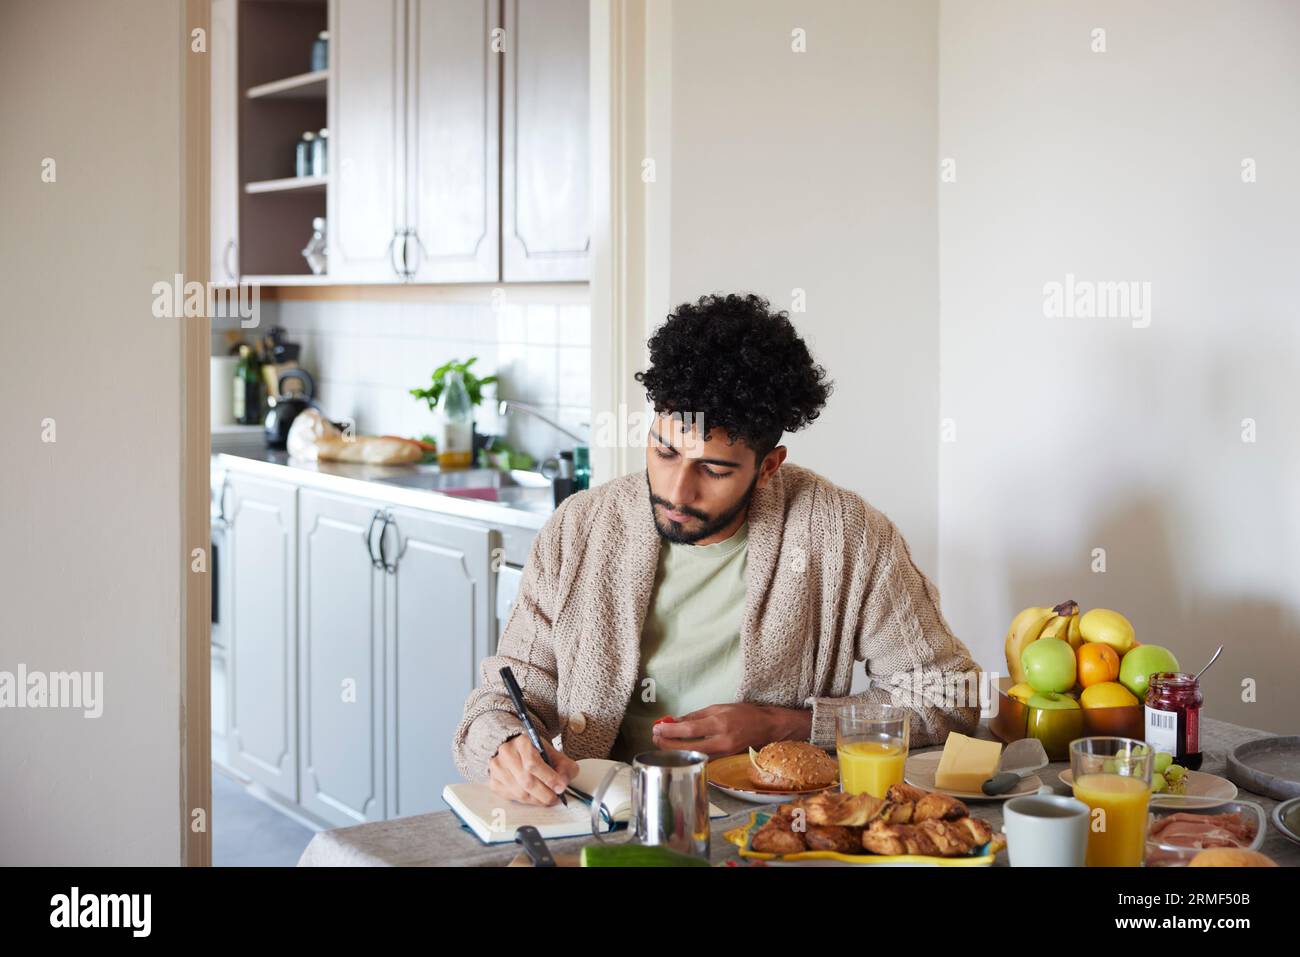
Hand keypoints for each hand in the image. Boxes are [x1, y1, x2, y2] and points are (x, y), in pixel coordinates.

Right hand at [487, 734, 579, 805]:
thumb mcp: (552, 752)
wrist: (512, 748)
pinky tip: (533, 796)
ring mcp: (497, 768)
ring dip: (537, 799)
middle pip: (526, 781)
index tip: (561, 788)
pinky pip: (512, 798)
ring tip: (546, 798)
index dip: (549, 778)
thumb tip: (563, 783)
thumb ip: (563, 765)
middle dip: (545, 794)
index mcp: (522, 742)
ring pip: (519, 793)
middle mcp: (506, 753)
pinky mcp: (494, 782)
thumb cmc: (534, 751)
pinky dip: (526, 800)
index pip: (533, 764)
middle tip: (556, 798)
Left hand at [651, 703, 811, 756]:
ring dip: (675, 749)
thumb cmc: (743, 713)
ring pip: (693, 755)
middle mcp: (721, 740)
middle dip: (668, 743)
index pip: (690, 730)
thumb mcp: (719, 708)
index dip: (671, 730)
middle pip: (689, 747)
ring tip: (662, 742)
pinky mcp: (725, 758)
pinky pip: (702, 757)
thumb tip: (675, 721)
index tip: (657, 727)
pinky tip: (678, 749)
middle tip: (655, 736)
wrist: (766, 727)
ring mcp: (724, 752)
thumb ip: (696, 716)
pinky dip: (688, 753)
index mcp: (719, 723)